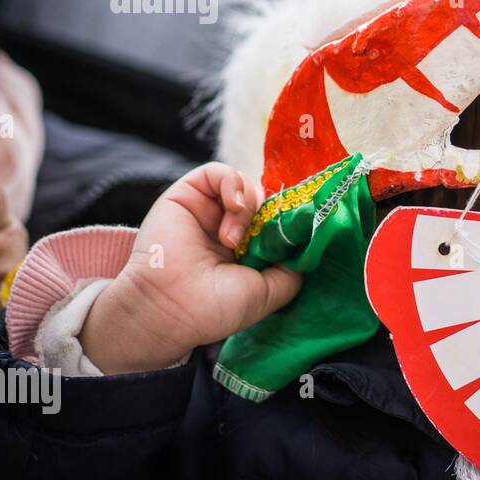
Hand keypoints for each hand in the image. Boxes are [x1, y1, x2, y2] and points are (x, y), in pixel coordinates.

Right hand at [80, 163, 301, 373]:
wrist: (170, 307)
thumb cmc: (216, 307)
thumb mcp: (270, 291)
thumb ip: (292, 268)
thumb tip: (308, 245)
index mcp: (248, 250)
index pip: (277, 221)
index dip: (290, 220)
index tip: (302, 226)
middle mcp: (229, 227)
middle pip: (265, 200)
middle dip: (271, 215)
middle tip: (263, 241)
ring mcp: (208, 210)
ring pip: (246, 185)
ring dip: (249, 207)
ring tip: (234, 239)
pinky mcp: (187, 194)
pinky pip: (219, 172)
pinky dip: (233, 184)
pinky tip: (234, 207)